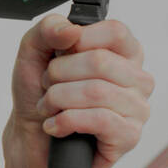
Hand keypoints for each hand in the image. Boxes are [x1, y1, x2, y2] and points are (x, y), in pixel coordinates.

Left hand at [6, 14, 154, 167]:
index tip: (59, 54)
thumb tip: (72, 30)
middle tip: (48, 86)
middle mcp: (136, 78)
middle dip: (59, 74)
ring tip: (48, 107)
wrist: (30, 137)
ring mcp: (137, 108)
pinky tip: (56, 126)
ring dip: (58, 99)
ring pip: (96, 91)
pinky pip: (100, 120)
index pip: (115, 31)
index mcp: (123, 52)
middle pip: (100, 61)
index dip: (79, 40)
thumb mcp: (33, 52)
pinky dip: (66, 121)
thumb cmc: (39, 93)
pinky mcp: (129, 136)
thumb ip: (49, 29)